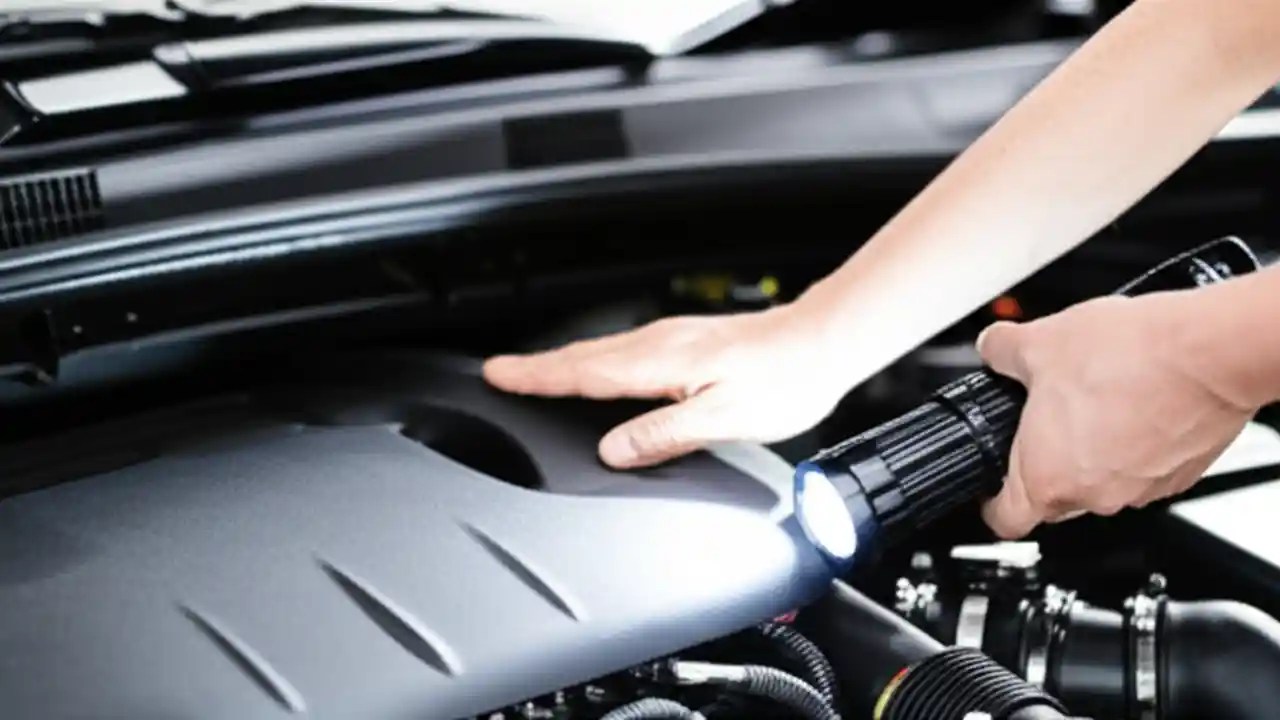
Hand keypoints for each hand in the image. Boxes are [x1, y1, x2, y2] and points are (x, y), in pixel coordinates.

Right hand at [483, 303, 854, 468]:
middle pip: (583, 357)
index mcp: (660, 363)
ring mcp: (673, 339)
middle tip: (498, 371)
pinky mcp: (688, 342)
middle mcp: (660, 344)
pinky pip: (625, 351)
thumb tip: (615, 451)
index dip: (536, 377)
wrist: (824, 341)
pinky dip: (597, 360)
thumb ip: (663, 434)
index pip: (582, 372)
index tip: (497, 375)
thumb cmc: (786, 379)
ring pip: (603, 352)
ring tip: (535, 374)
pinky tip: (601, 371)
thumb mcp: (724, 419)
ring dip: (564, 362)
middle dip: (536, 366)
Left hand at [977, 293, 1255, 538]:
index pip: (1005, 520)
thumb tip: (992, 347)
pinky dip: (1131, 447)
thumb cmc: (1130, 357)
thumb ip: (1001, 351)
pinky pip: (1140, 472)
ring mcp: (1139, 490)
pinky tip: (1132, 407)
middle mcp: (1093, 494)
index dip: (991, 505)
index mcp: (1045, 476)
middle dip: (1043, 467)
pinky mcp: (1178, 477)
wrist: (1208, 353)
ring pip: (1099, 485)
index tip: (990, 490)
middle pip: (1053, 501)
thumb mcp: (1040, 342)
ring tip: (1095, 402)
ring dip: (1091, 454)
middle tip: (1043, 425)